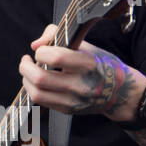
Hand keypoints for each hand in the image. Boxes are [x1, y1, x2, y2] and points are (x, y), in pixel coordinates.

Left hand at [18, 23, 145, 119]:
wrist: (119, 93)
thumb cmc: (101, 64)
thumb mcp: (87, 44)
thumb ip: (59, 36)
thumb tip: (35, 45)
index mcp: (88, 64)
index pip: (55, 58)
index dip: (41, 52)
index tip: (41, 50)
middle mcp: (80, 85)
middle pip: (40, 78)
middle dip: (25, 67)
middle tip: (26, 60)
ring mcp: (73, 100)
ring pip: (37, 93)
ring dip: (26, 80)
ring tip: (28, 71)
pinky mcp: (68, 110)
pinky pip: (41, 102)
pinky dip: (33, 90)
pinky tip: (37, 82)